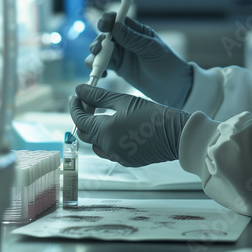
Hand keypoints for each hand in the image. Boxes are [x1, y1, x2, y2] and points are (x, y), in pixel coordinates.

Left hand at [69, 85, 190, 166]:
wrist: (176, 135)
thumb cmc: (153, 115)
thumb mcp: (124, 100)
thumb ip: (98, 96)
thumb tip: (79, 90)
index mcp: (105, 131)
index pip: (79, 119)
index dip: (75, 106)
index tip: (77, 95)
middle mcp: (108, 147)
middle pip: (85, 133)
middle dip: (83, 118)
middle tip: (89, 103)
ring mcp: (117, 157)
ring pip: (96, 144)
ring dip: (94, 130)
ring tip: (103, 114)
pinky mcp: (126, 161)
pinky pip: (109, 150)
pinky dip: (107, 138)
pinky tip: (117, 126)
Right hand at [87, 13, 193, 107]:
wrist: (173, 88)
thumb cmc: (167, 64)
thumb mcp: (151, 49)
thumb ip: (133, 39)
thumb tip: (115, 26)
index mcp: (137, 31)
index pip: (118, 20)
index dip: (108, 20)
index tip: (103, 26)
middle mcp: (126, 40)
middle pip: (105, 36)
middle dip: (98, 42)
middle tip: (97, 50)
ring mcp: (121, 54)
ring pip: (101, 51)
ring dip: (95, 56)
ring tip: (98, 65)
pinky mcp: (119, 68)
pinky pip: (103, 65)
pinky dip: (98, 68)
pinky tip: (103, 75)